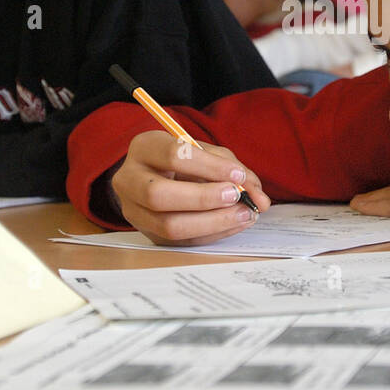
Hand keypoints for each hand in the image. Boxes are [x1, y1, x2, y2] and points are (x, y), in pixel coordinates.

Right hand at [111, 130, 271, 244]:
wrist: (159, 175)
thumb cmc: (186, 160)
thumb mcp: (206, 152)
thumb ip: (233, 168)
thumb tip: (259, 198)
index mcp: (144, 147)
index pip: (172, 155)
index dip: (209, 167)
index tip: (238, 175)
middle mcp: (129, 180)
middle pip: (158, 195)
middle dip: (203, 198)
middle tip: (235, 196)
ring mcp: (134, 211)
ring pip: (167, 225)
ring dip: (212, 222)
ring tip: (243, 214)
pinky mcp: (148, 234)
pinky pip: (180, 242)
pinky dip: (212, 234)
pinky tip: (234, 224)